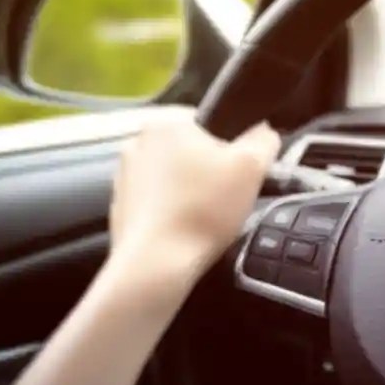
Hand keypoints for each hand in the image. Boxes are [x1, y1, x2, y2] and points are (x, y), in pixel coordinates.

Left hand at [106, 108, 279, 313]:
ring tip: (205, 215)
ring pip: (173, 173)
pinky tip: (184, 227)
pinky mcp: (119, 202)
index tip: (239, 173)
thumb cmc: (204, 209)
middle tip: (226, 196)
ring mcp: (123, 172)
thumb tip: (263, 131)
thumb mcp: (252, 166)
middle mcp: (137, 140)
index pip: (211, 121)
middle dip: (209, 167)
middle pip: (191, 148)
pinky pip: (156, 198)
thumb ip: (264, 139)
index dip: (232, 146)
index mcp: (166, 121)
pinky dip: (171, 208)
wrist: (156, 263)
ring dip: (190, 188)